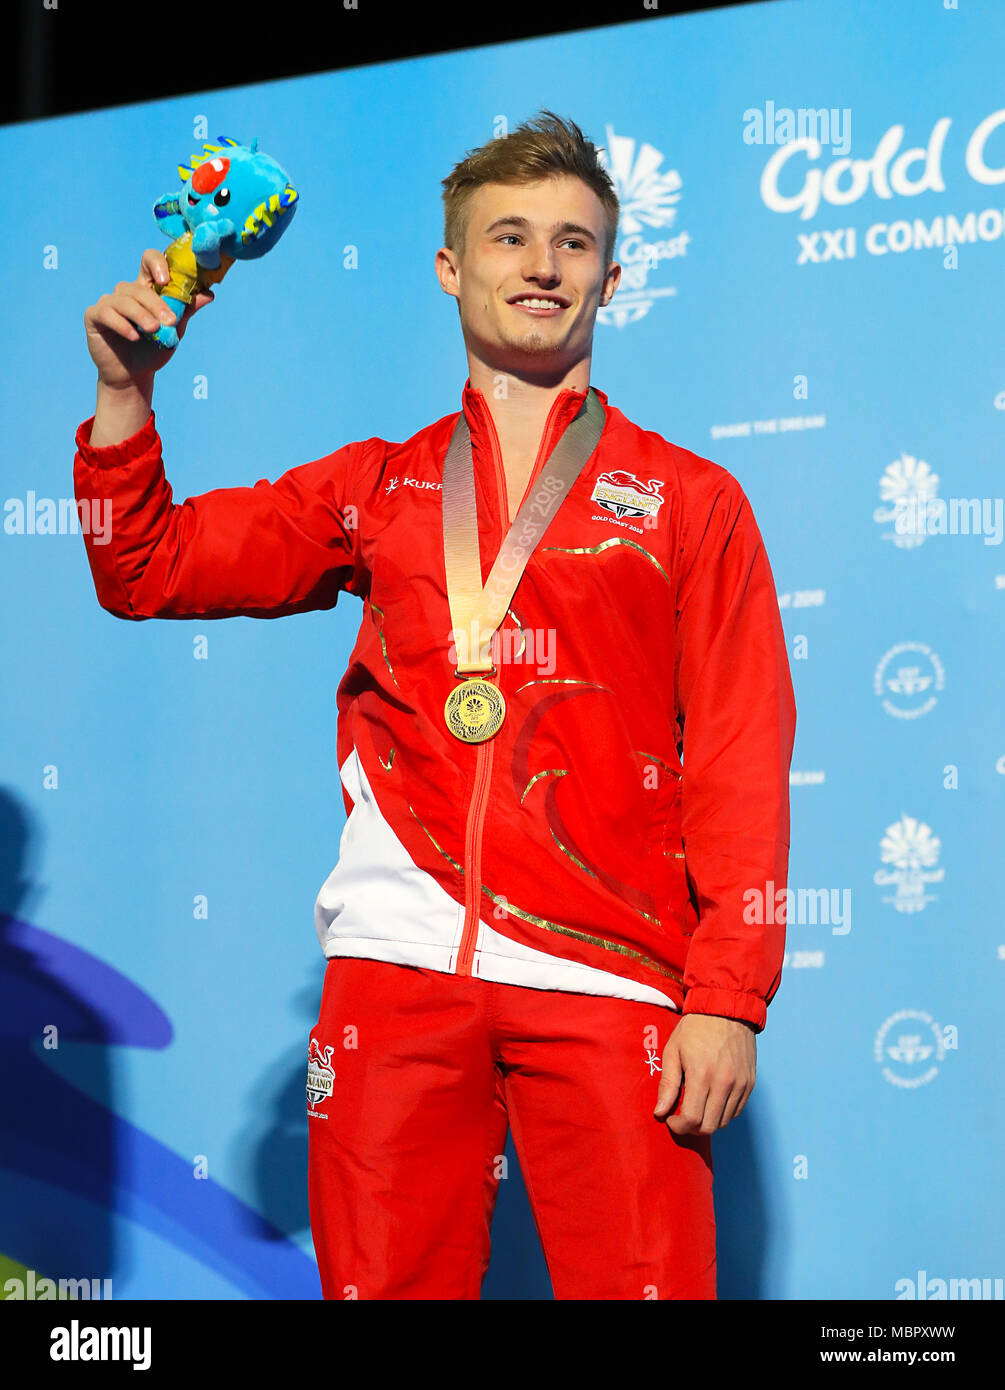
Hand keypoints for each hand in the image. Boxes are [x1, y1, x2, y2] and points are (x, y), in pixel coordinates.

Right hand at [84, 248, 215, 389]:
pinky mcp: (94, 316)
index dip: (157, 264)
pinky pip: (106, 313)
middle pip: (139, 287)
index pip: (149, 262)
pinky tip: (134, 337)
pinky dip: (122, 324)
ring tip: (154, 330)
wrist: (134, 377)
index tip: (166, 280)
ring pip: (124, 300)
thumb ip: (186, 311)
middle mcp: (126, 292)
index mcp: (146, 289)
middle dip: (156, 304)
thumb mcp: (174, 330)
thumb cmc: (153, 350)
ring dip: (141, 315)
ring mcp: (108, 303)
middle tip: (170, 321)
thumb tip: (209, 294)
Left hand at [654, 1013, 755, 1135]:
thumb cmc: (695, 1029)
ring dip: (707, 1121)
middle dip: (691, 1127)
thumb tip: (660, 1112)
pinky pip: (736, 1111)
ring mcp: (740, 1084)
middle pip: (709, 1126)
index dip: (678, 1126)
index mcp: (701, 1075)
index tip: (670, 1118)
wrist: (726, 1009)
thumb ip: (667, 1084)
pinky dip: (722, 1112)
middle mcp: (724, 1083)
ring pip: (723, 1121)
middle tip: (682, 1116)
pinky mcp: (749, 1083)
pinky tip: (711, 1100)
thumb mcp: (673, 1051)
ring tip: (696, 1107)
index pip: (692, 1120)